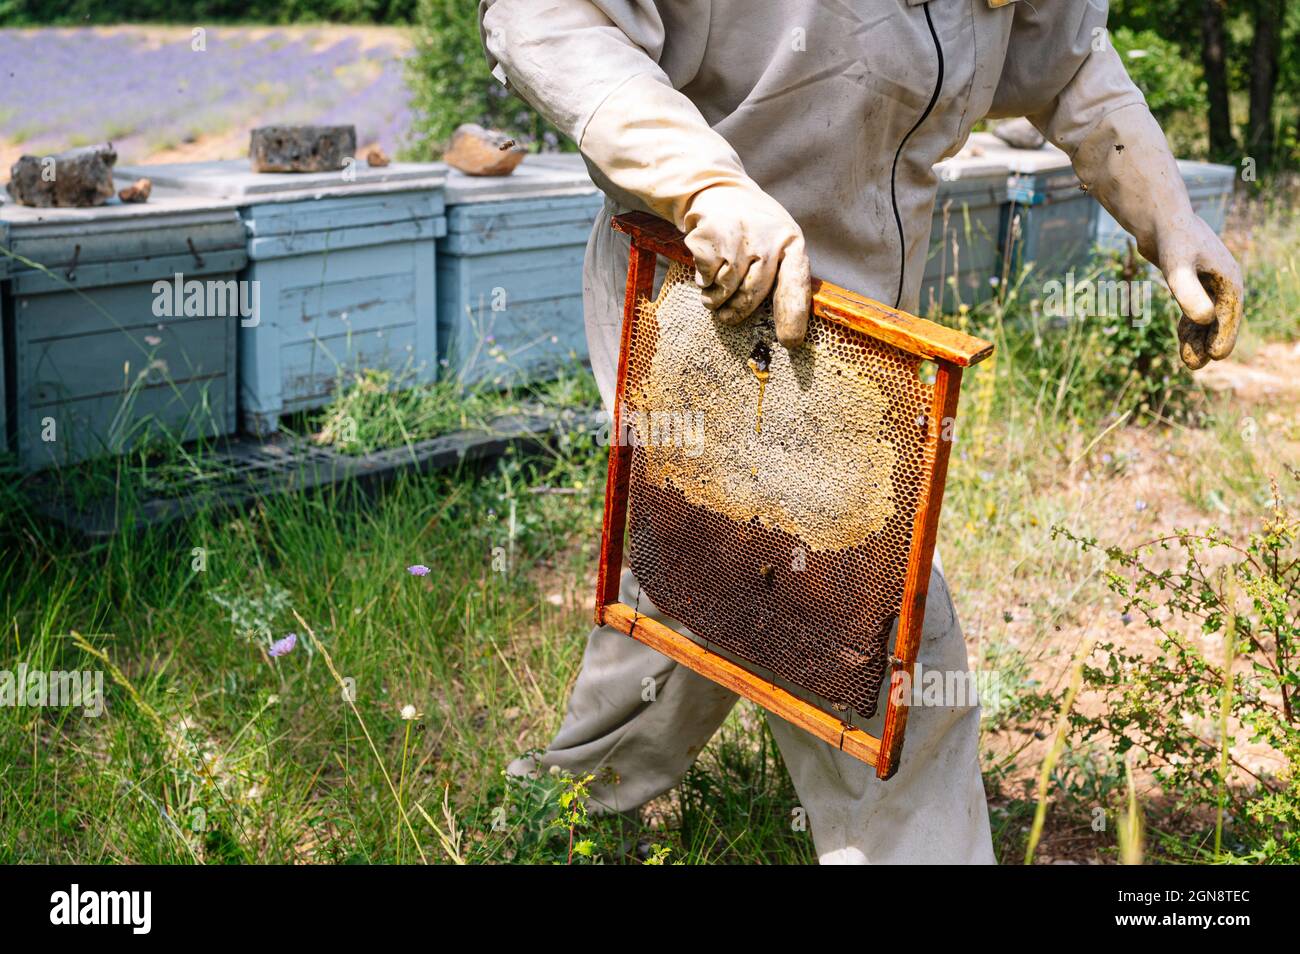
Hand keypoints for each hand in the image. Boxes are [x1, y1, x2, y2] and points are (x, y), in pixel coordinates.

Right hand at [681, 183, 811, 347]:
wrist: (718, 189)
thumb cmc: (752, 228)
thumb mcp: (776, 241)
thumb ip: (782, 272)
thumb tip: (787, 329)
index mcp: (790, 241)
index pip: (795, 283)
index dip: (793, 315)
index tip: (789, 342)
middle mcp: (768, 238)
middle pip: (752, 294)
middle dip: (737, 312)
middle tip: (727, 318)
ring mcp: (739, 235)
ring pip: (725, 288)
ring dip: (715, 297)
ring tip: (713, 290)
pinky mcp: (712, 234)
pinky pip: (706, 276)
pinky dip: (702, 279)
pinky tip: (706, 266)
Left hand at [1156, 213, 1243, 370]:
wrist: (1159, 217)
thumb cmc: (1171, 238)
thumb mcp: (1177, 267)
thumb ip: (1188, 293)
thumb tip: (1205, 320)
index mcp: (1229, 279)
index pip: (1230, 315)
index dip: (1223, 338)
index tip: (1214, 357)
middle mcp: (1223, 282)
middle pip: (1220, 320)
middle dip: (1208, 343)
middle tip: (1193, 365)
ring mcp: (1209, 282)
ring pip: (1207, 318)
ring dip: (1198, 338)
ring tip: (1188, 360)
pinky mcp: (1193, 281)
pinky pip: (1195, 309)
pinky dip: (1190, 325)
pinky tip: (1182, 337)